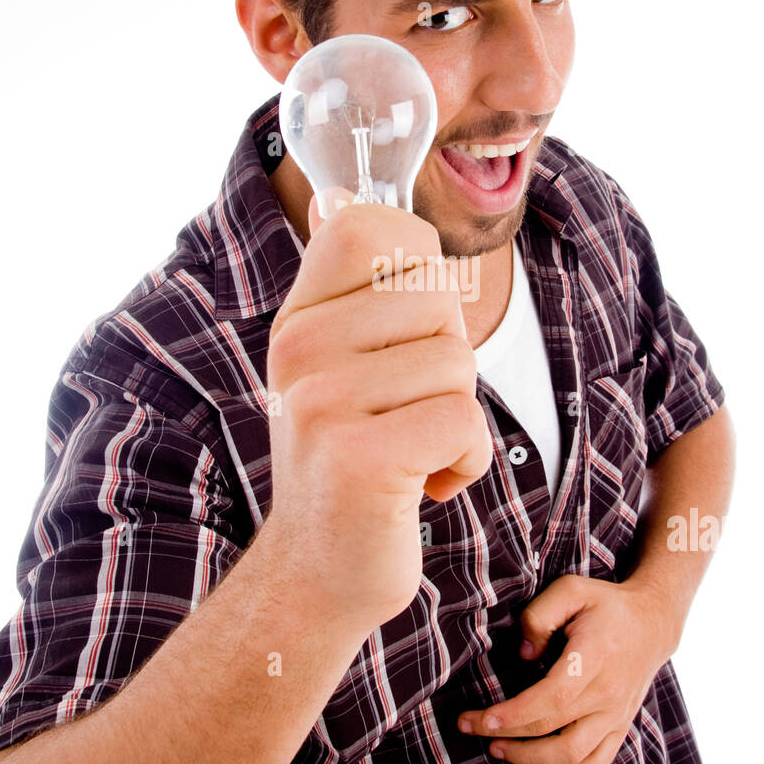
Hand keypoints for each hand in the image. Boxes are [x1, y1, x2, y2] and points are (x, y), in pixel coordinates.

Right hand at [263, 199, 492, 635]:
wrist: (321, 569)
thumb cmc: (352, 457)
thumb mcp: (337, 363)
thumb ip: (349, 287)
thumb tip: (341, 194)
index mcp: (297, 318)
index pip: (368, 225)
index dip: (416, 262)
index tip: (400, 328)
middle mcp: (298, 350)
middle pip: (438, 297)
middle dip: (448, 360)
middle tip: (400, 410)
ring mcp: (322, 403)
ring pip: (458, 362)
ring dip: (457, 417)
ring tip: (408, 450)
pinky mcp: (361, 458)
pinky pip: (464, 420)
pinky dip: (466, 461)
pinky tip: (423, 486)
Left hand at [456, 574, 676, 763]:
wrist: (652, 624)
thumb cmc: (606, 606)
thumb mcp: (570, 589)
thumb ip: (539, 616)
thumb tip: (523, 655)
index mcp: (594, 658)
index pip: (550, 699)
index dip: (513, 715)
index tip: (480, 719)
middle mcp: (608, 694)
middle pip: (553, 731)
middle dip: (507, 737)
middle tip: (472, 729)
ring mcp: (617, 716)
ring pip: (573, 757)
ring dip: (531, 760)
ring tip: (499, 749)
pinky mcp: (620, 728)